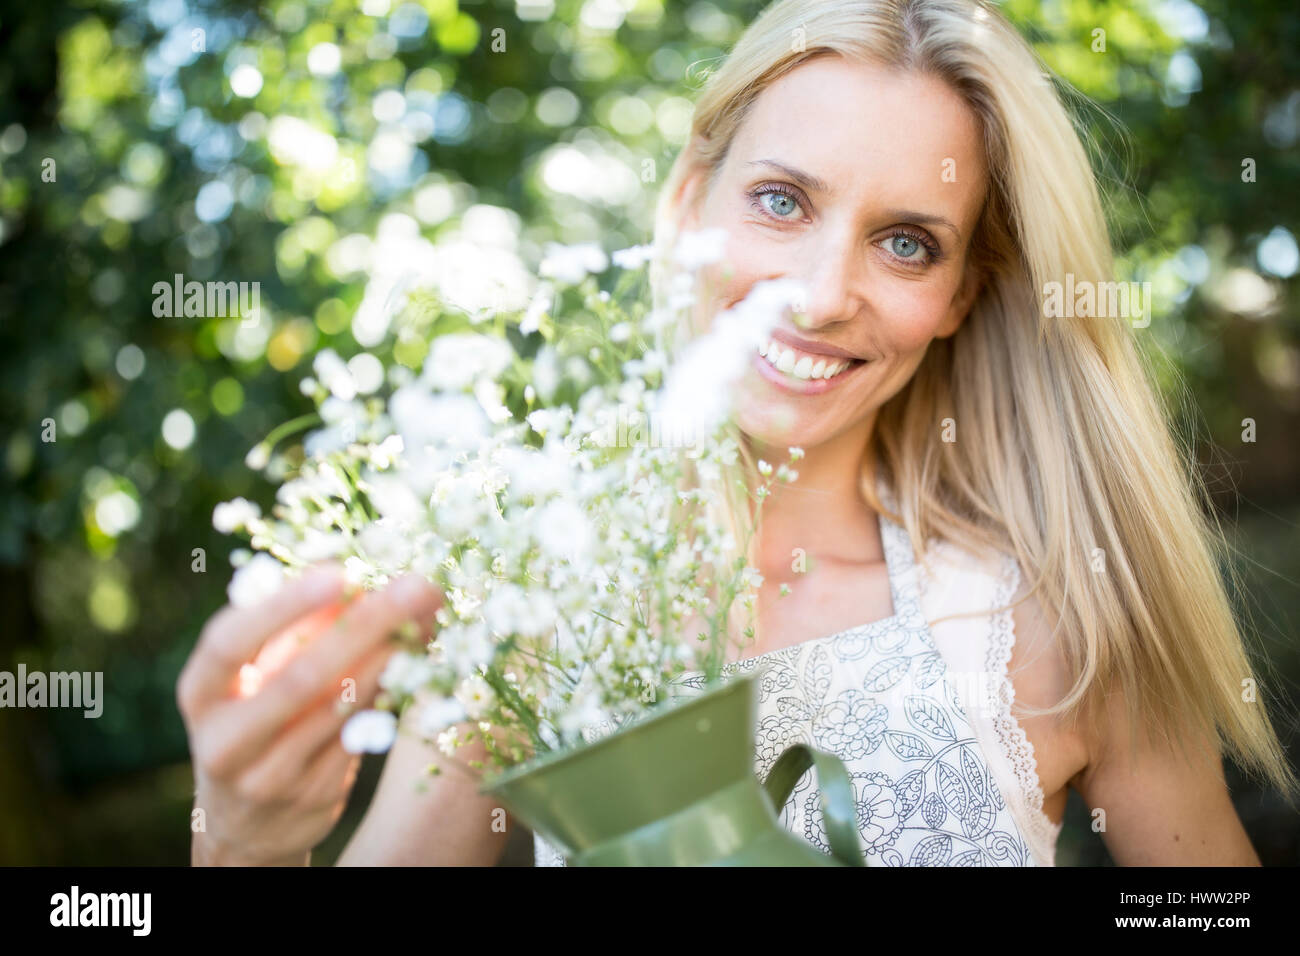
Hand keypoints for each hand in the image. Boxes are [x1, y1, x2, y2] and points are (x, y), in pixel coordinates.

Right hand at [176, 564, 442, 865]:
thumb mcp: (252, 676)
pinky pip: (362, 731)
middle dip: (365, 626)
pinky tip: (419, 656)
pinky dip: (394, 688)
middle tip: (416, 586)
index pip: (231, 643)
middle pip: (301, 678)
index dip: (284, 607)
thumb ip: (294, 630)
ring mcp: (271, 775)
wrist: (247, 822)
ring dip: (392, 655)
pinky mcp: (315, 795)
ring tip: (428, 612)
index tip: (339, 573)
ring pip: (342, 707)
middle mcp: (227, 740)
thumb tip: (359, 579)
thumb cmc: (253, 719)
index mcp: (200, 694)